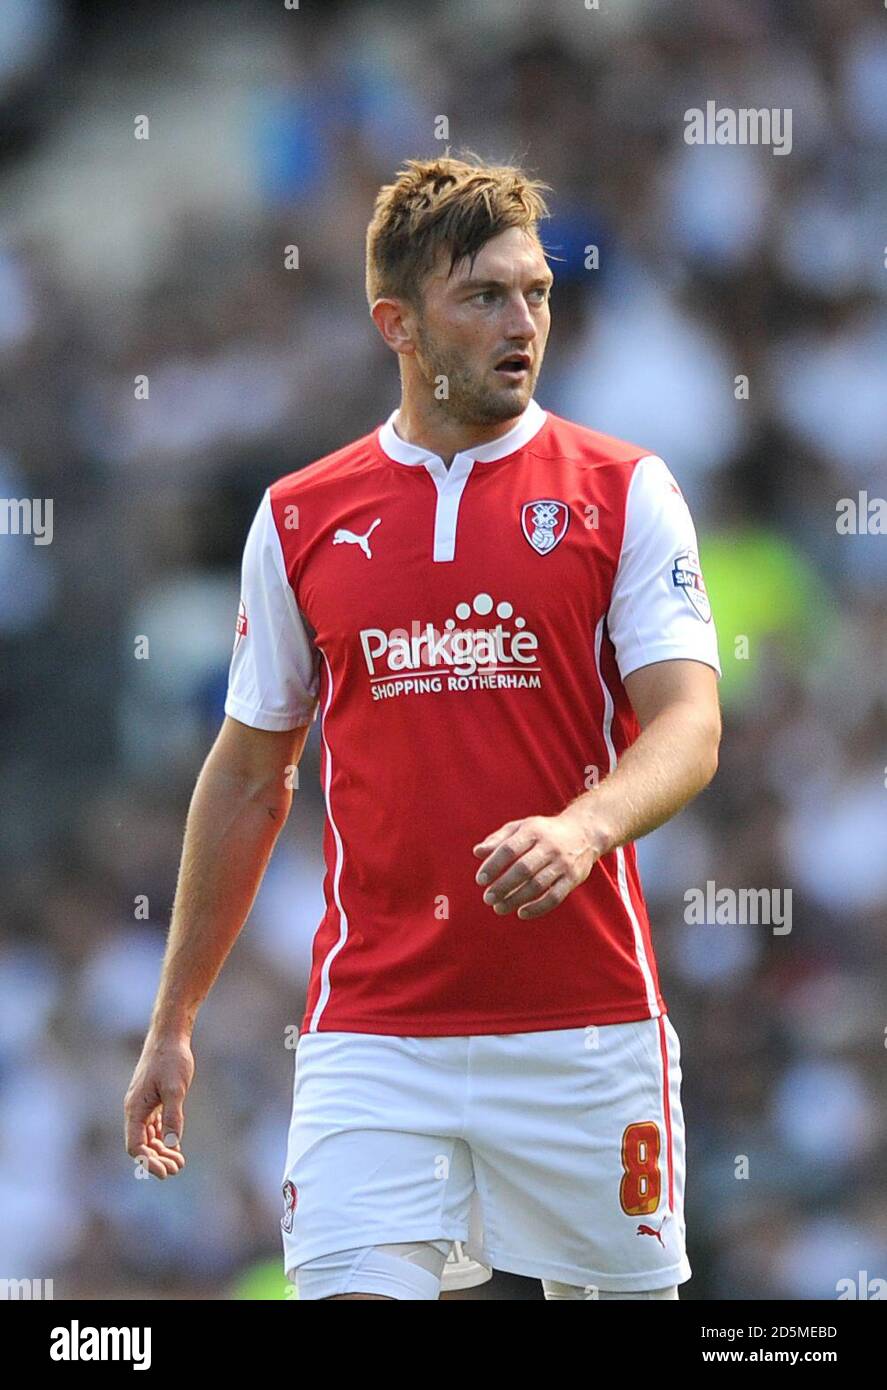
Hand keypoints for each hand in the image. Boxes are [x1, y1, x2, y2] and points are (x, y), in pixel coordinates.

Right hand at [124, 1033, 193, 1178]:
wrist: (169, 1036)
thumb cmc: (171, 1060)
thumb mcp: (175, 1089)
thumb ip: (173, 1117)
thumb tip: (171, 1144)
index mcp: (135, 1109)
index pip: (136, 1146)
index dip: (149, 1162)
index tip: (166, 1173)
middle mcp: (135, 1109)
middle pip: (141, 1144)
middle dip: (157, 1160)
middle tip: (177, 1169)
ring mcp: (143, 1104)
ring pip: (148, 1136)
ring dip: (161, 1151)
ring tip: (179, 1163)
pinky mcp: (152, 1099)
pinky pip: (154, 1126)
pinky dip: (163, 1138)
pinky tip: (175, 1147)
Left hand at [472, 807, 604, 919]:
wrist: (584, 832)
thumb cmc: (544, 832)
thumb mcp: (521, 827)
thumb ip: (498, 839)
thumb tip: (477, 852)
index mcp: (533, 831)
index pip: (509, 849)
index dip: (493, 865)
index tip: (480, 880)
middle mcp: (549, 846)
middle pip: (523, 869)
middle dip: (503, 886)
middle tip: (487, 898)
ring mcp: (563, 863)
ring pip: (537, 885)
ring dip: (516, 899)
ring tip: (499, 908)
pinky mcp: (573, 878)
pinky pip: (554, 897)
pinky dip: (537, 908)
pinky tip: (521, 913)